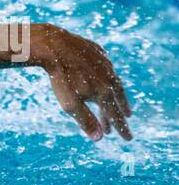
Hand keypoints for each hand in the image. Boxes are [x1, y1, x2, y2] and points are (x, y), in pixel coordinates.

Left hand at [33, 24, 132, 140]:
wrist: (56, 46)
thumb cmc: (61, 78)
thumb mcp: (70, 104)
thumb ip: (85, 121)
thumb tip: (99, 139)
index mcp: (104, 93)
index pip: (116, 116)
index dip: (122, 128)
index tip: (128, 138)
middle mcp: (109, 78)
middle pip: (117, 99)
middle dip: (120, 111)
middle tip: (124, 120)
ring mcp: (105, 64)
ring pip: (114, 82)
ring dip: (116, 94)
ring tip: (117, 101)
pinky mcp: (98, 52)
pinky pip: (106, 67)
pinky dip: (107, 77)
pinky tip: (105, 79)